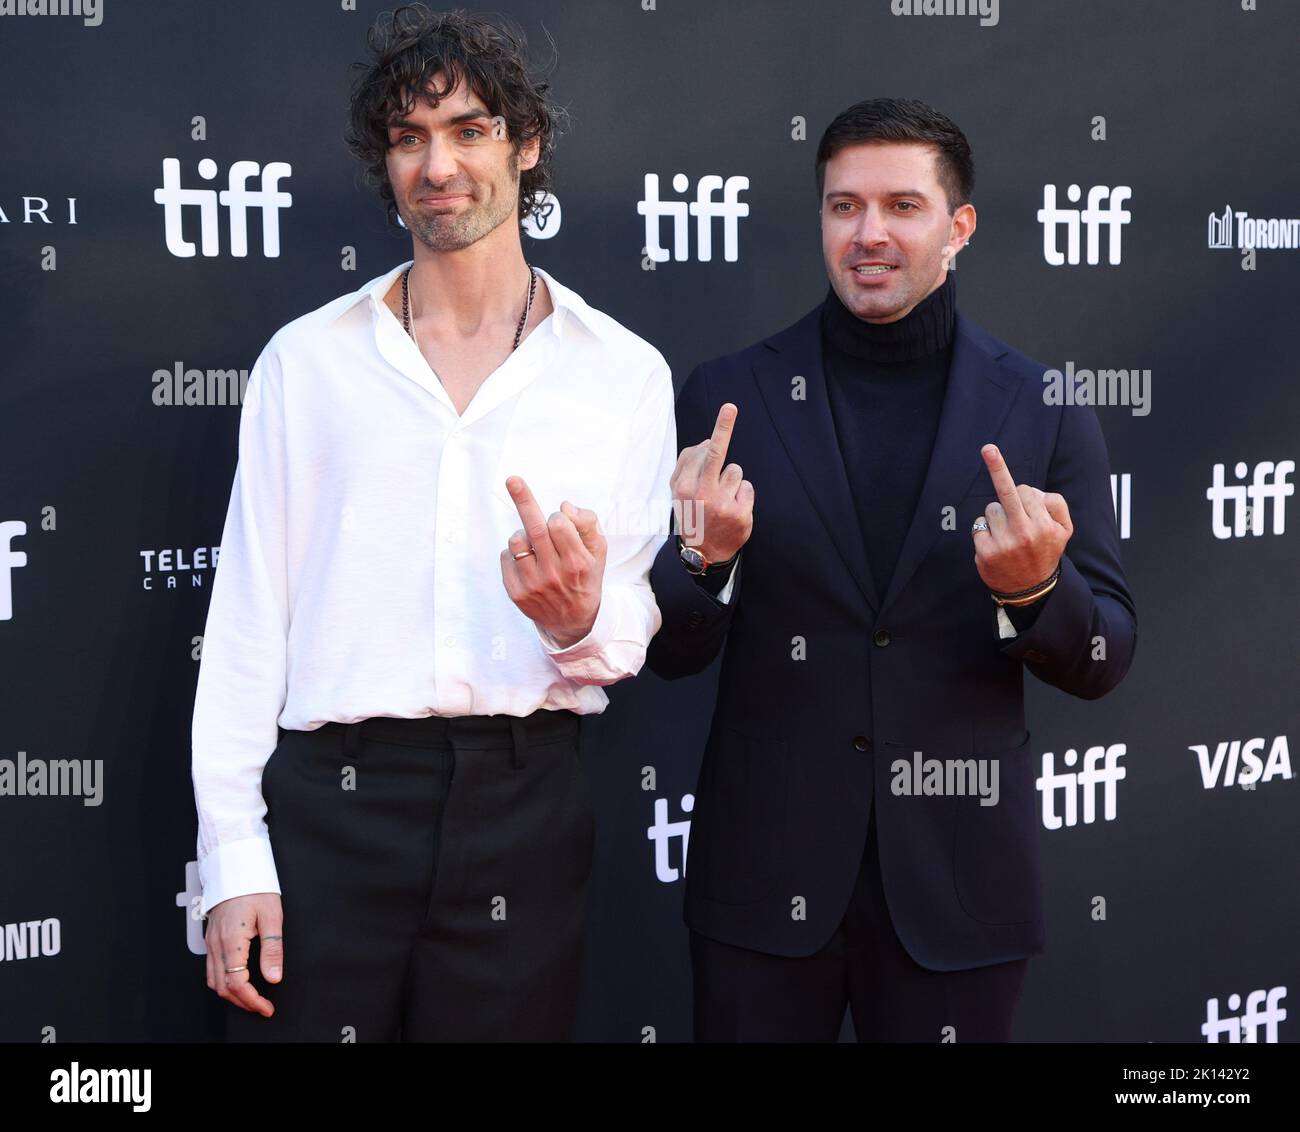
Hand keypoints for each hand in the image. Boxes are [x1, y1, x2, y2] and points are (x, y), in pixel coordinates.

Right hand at [204, 893, 282, 1016]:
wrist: (236, 868)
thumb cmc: (255, 888)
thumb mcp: (272, 916)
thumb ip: (273, 949)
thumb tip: (274, 977)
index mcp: (232, 941)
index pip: (237, 983)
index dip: (252, 1000)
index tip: (266, 1007)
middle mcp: (217, 944)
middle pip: (222, 987)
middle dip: (242, 1002)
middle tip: (261, 1007)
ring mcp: (211, 942)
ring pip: (213, 981)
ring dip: (231, 995)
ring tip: (251, 998)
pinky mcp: (211, 939)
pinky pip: (211, 969)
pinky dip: (223, 982)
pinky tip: (237, 981)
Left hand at [500, 477, 606, 646]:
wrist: (575, 621)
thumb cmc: (586, 577)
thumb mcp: (598, 552)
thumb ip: (587, 524)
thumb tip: (564, 506)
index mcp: (577, 563)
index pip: (560, 525)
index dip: (558, 518)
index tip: (560, 522)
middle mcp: (555, 575)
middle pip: (534, 528)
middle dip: (523, 499)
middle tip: (512, 479)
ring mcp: (533, 585)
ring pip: (517, 541)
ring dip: (524, 534)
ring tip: (535, 545)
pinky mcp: (516, 593)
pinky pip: (506, 557)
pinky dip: (514, 553)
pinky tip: (527, 561)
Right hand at [670, 402, 753, 563]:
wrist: (703, 552)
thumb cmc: (692, 514)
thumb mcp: (678, 493)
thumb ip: (686, 467)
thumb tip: (704, 443)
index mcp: (683, 487)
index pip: (699, 452)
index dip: (717, 434)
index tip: (729, 410)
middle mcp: (700, 494)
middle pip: (715, 453)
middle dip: (723, 427)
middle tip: (730, 408)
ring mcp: (720, 504)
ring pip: (735, 471)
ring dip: (733, 480)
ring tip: (723, 497)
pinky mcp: (738, 513)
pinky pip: (747, 488)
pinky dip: (743, 494)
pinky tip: (734, 507)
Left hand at [972, 443, 1072, 592]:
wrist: (1032, 589)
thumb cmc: (1045, 551)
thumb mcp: (1064, 530)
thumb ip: (1056, 504)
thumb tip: (1034, 492)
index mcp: (1045, 525)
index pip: (1026, 492)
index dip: (1023, 493)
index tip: (1011, 476)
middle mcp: (1025, 533)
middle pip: (1007, 493)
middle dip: (998, 467)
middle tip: (988, 448)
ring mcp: (1004, 544)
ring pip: (990, 510)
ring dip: (996, 516)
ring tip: (1008, 534)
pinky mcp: (985, 554)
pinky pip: (978, 526)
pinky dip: (984, 532)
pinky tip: (995, 545)